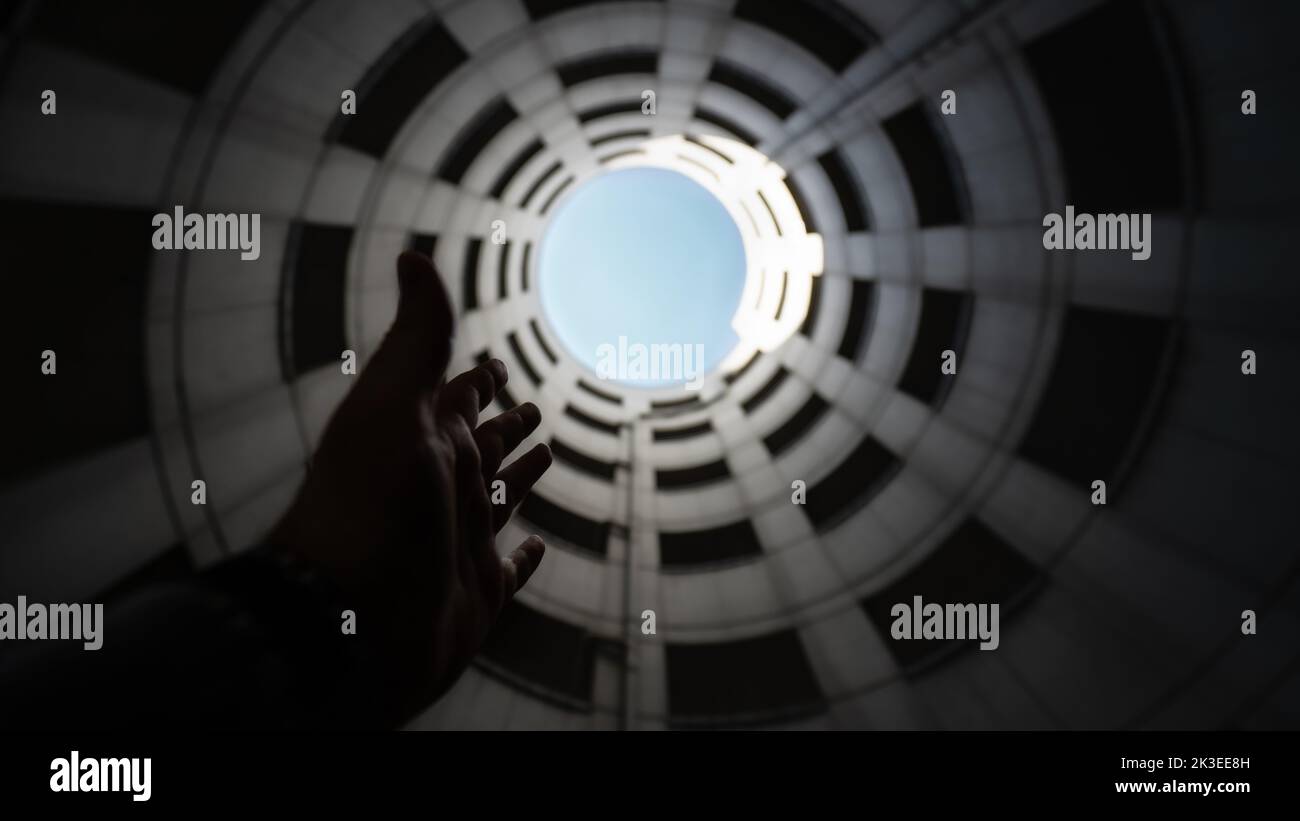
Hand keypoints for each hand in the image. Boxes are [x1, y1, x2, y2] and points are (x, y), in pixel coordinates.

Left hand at [271, 251, 552, 723]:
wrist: (347, 618)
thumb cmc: (370, 505)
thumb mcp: (394, 405)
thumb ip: (417, 338)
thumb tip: (412, 256)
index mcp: (423, 439)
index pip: (457, 398)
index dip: (479, 380)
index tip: (497, 364)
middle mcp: (441, 488)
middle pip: (484, 446)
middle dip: (507, 423)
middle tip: (533, 406)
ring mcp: (460, 543)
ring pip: (501, 500)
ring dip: (521, 476)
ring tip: (548, 451)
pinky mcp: (477, 595)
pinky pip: (510, 571)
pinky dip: (526, 560)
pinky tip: (538, 550)